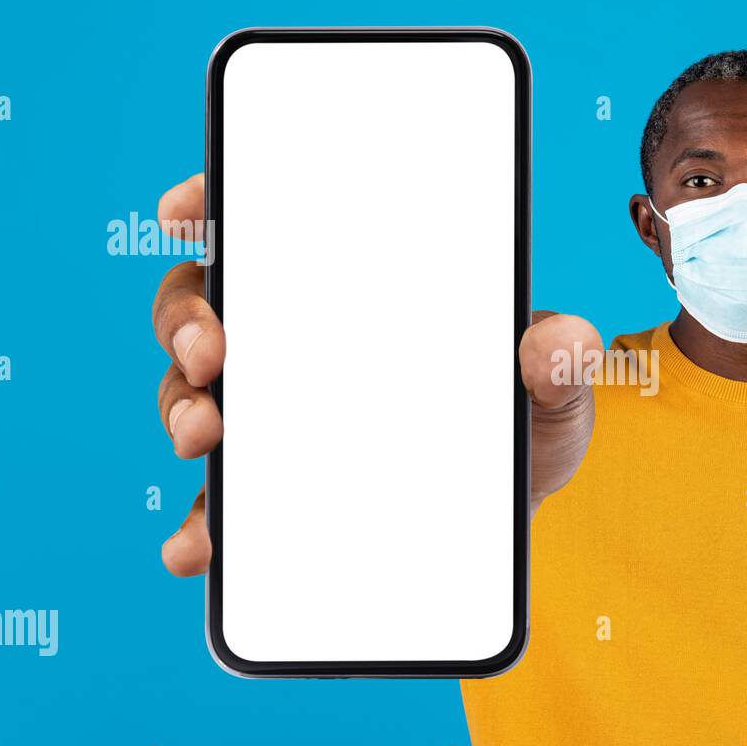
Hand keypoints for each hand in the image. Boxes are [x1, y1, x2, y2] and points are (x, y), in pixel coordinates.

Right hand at [152, 174, 598, 576]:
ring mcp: (275, 424)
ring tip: (205, 436)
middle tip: (210, 350)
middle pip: (205, 308)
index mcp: (354, 296)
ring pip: (193, 397)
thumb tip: (559, 344)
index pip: (270, 229)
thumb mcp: (555, 392)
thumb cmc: (519, 433)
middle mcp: (297, 350)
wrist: (509, 525)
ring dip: (180, 409)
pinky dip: (197, 522)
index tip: (185, 209)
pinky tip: (199, 543)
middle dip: (187, 319)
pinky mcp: (270, 501)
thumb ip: (566, 364)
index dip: (216, 202)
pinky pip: (217, 505)